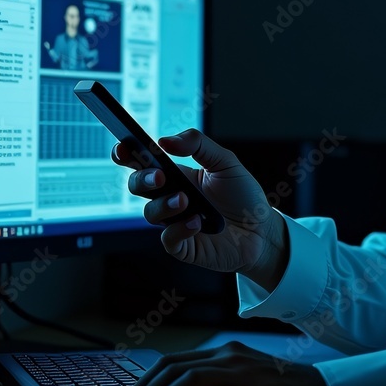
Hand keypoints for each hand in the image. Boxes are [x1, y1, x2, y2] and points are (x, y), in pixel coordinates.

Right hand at [113, 129, 287, 287]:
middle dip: (142, 178)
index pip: (142, 162)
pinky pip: (168, 239)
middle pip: (137, 185)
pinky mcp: (183, 245)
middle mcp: (170, 197)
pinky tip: (197, 222)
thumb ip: (198, 144)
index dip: (126, 154)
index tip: (124, 148)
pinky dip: (179, 229)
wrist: (262, 229)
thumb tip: (165, 140)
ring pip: (150, 212)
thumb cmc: (242, 194)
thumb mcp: (225, 162)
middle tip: (160, 175)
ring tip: (185, 200)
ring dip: (164, 204)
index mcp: (176, 174)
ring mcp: (174, 221)